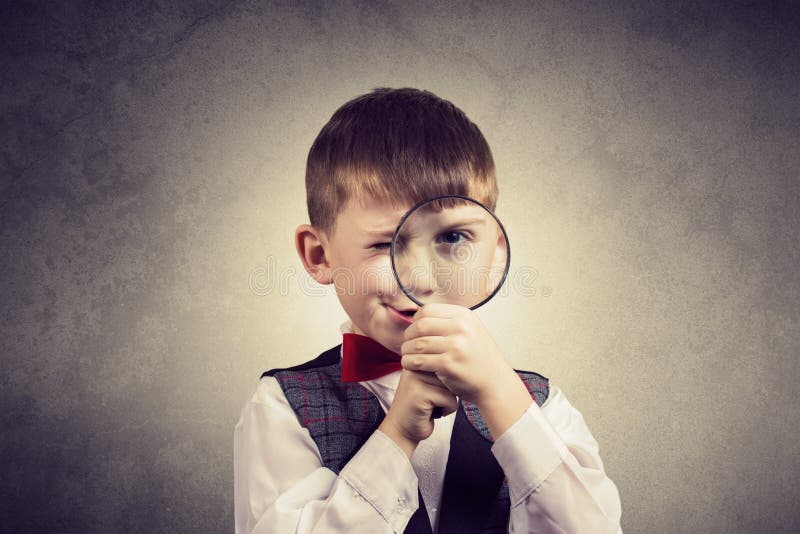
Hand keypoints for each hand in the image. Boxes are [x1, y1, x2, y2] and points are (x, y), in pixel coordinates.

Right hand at [378, 369, 457, 457]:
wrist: (402, 429)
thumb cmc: (420, 408)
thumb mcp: (429, 384)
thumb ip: (439, 373)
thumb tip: (460, 366)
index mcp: (416, 362)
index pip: (445, 364)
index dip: (447, 381)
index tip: (436, 393)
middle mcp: (414, 367)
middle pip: (449, 375)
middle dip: (447, 392)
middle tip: (432, 401)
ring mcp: (415, 379)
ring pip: (450, 387)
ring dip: (447, 402)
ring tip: (431, 407)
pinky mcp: (419, 394)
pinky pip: (448, 399)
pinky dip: (446, 410)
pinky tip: (432, 413)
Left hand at [400, 303, 532, 438]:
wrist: (495, 383)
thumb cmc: (480, 358)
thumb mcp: (472, 330)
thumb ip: (450, 321)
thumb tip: (421, 315)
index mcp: (464, 316)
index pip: (428, 310)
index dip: (416, 320)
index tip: (415, 330)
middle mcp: (460, 328)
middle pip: (420, 325)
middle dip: (409, 335)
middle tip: (407, 343)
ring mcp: (455, 346)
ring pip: (417, 344)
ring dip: (407, 350)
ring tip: (407, 355)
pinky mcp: (448, 365)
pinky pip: (419, 360)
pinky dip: (410, 362)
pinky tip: (410, 365)